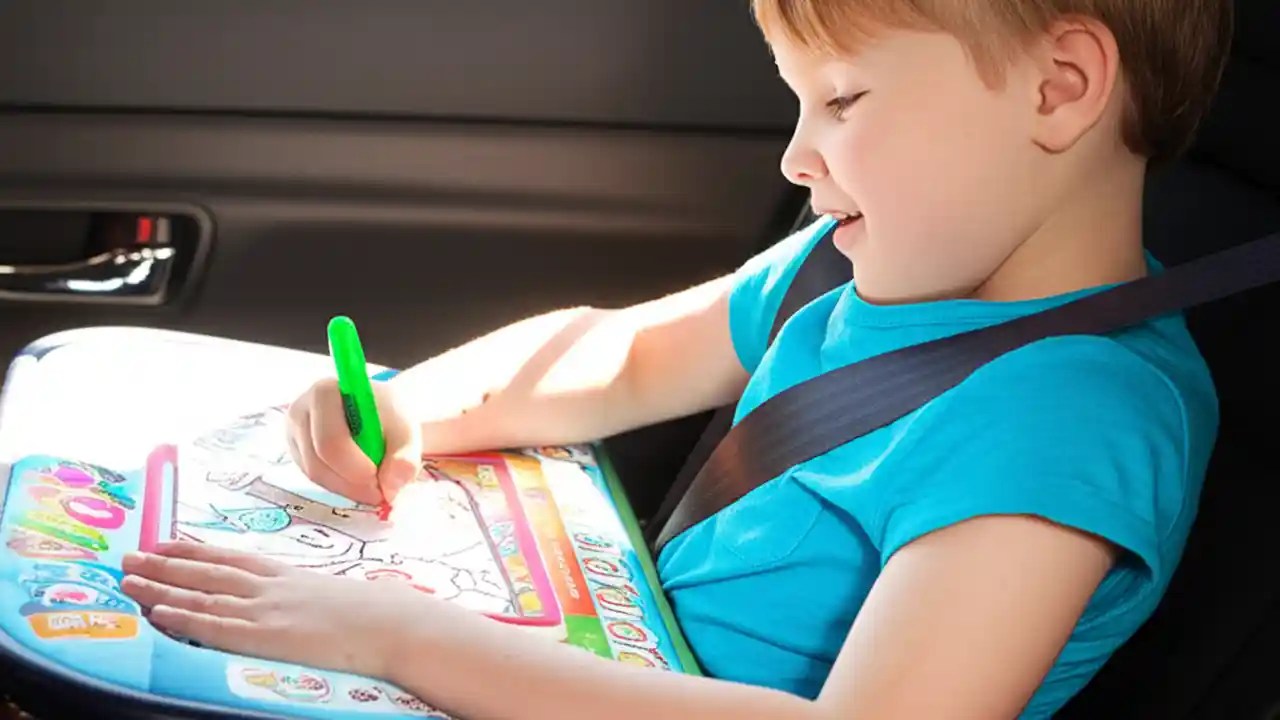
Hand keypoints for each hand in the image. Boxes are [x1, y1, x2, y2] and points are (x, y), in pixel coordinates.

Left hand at [121, 541, 425, 679]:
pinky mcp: (268, 636)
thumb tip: (294, 598)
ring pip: (202, 595)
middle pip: (206, 572)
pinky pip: (217, 626)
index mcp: (285, 574)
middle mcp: (269, 586)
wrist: (391, 622)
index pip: (229, 558)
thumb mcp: (330, 591)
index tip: (163, 542)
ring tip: (129, 580)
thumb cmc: (371, 611)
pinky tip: (160, 613)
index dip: (193, 550)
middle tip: (127, 556)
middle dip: (164, 564)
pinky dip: (185, 618)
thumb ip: (303, 592)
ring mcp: (266, 610)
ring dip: (161, 587)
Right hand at [285, 378, 421, 504]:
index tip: (379, 479)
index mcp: (325, 393)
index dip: (354, 467)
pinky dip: (340, 486)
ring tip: (375, 486)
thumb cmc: (389, 416)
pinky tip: (360, 482)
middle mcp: (300, 411)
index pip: (330, 441)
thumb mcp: (406, 430)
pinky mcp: (296, 451)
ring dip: (348, 489)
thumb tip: (391, 487)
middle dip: (352, 484)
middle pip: (318, 462)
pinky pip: (314, 479)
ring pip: (315, 475)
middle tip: (380, 493)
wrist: (379, 413)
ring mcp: (294, 433)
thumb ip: (405, 456)